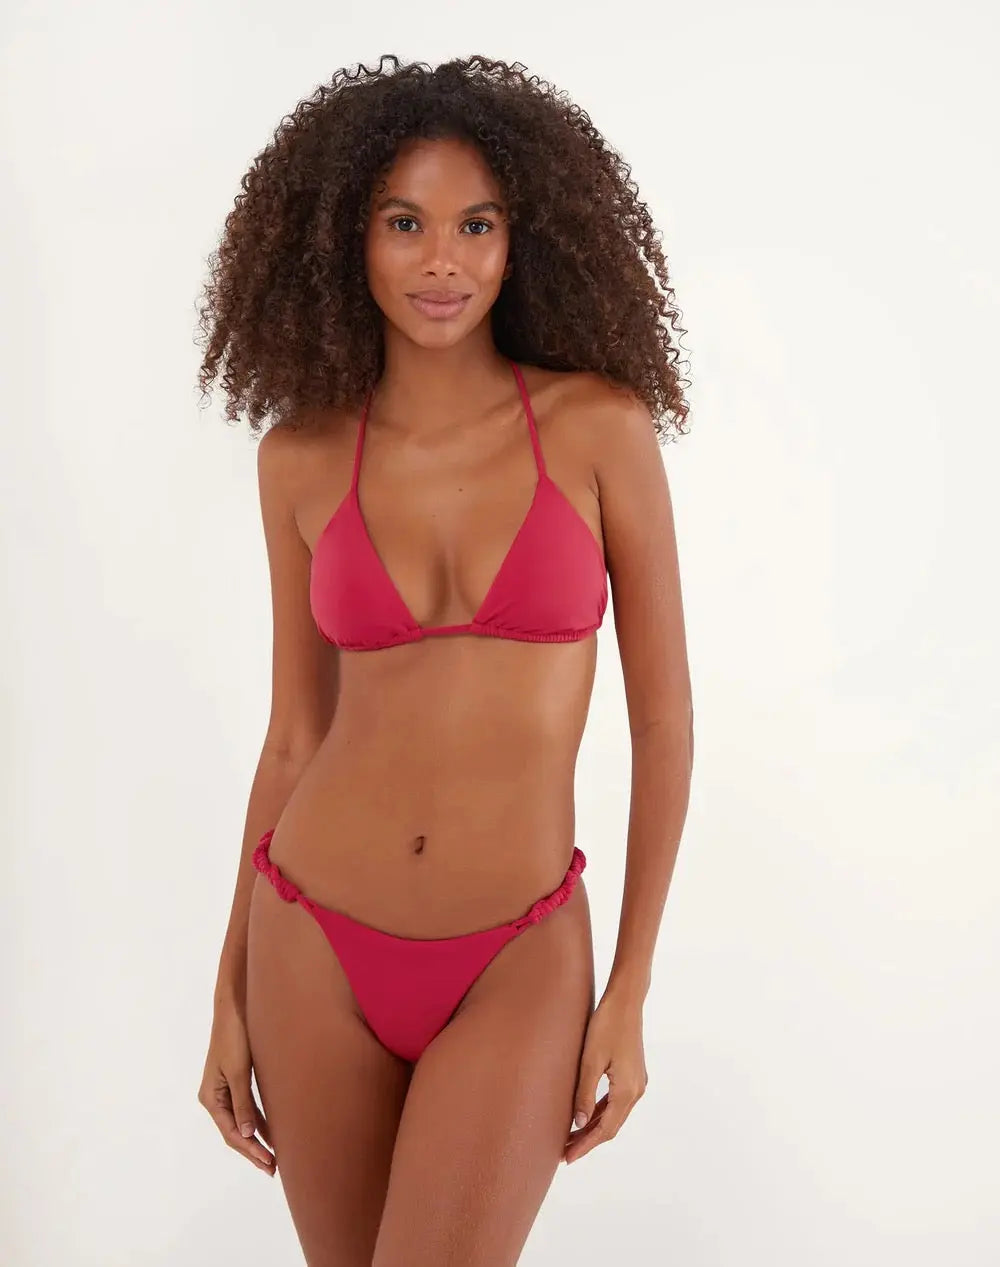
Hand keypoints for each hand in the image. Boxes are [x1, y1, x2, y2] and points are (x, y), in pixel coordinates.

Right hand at [198, 1001, 274, 1174]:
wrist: (235, 1008)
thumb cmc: (235, 1037)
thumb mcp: (238, 1072)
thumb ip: (243, 1103)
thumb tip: (248, 1134)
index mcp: (211, 1098)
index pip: (232, 1133)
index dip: (250, 1150)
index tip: (269, 1163)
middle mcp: (216, 1097)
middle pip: (235, 1131)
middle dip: (254, 1150)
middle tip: (273, 1168)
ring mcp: (225, 1089)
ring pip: (242, 1121)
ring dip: (257, 1137)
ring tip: (274, 1156)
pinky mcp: (237, 1080)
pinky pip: (248, 1107)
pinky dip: (259, 1120)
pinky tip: (271, 1130)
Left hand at [564, 987, 647, 1164]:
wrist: (627, 1001)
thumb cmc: (606, 1025)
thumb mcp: (591, 1060)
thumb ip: (585, 1093)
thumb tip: (579, 1124)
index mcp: (628, 1091)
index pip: (605, 1130)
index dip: (586, 1145)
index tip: (568, 1158)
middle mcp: (636, 1090)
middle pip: (611, 1126)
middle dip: (588, 1140)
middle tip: (565, 1152)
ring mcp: (637, 1082)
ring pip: (614, 1114)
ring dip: (594, 1126)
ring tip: (571, 1136)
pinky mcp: (633, 1072)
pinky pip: (616, 1101)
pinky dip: (601, 1111)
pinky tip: (586, 1112)